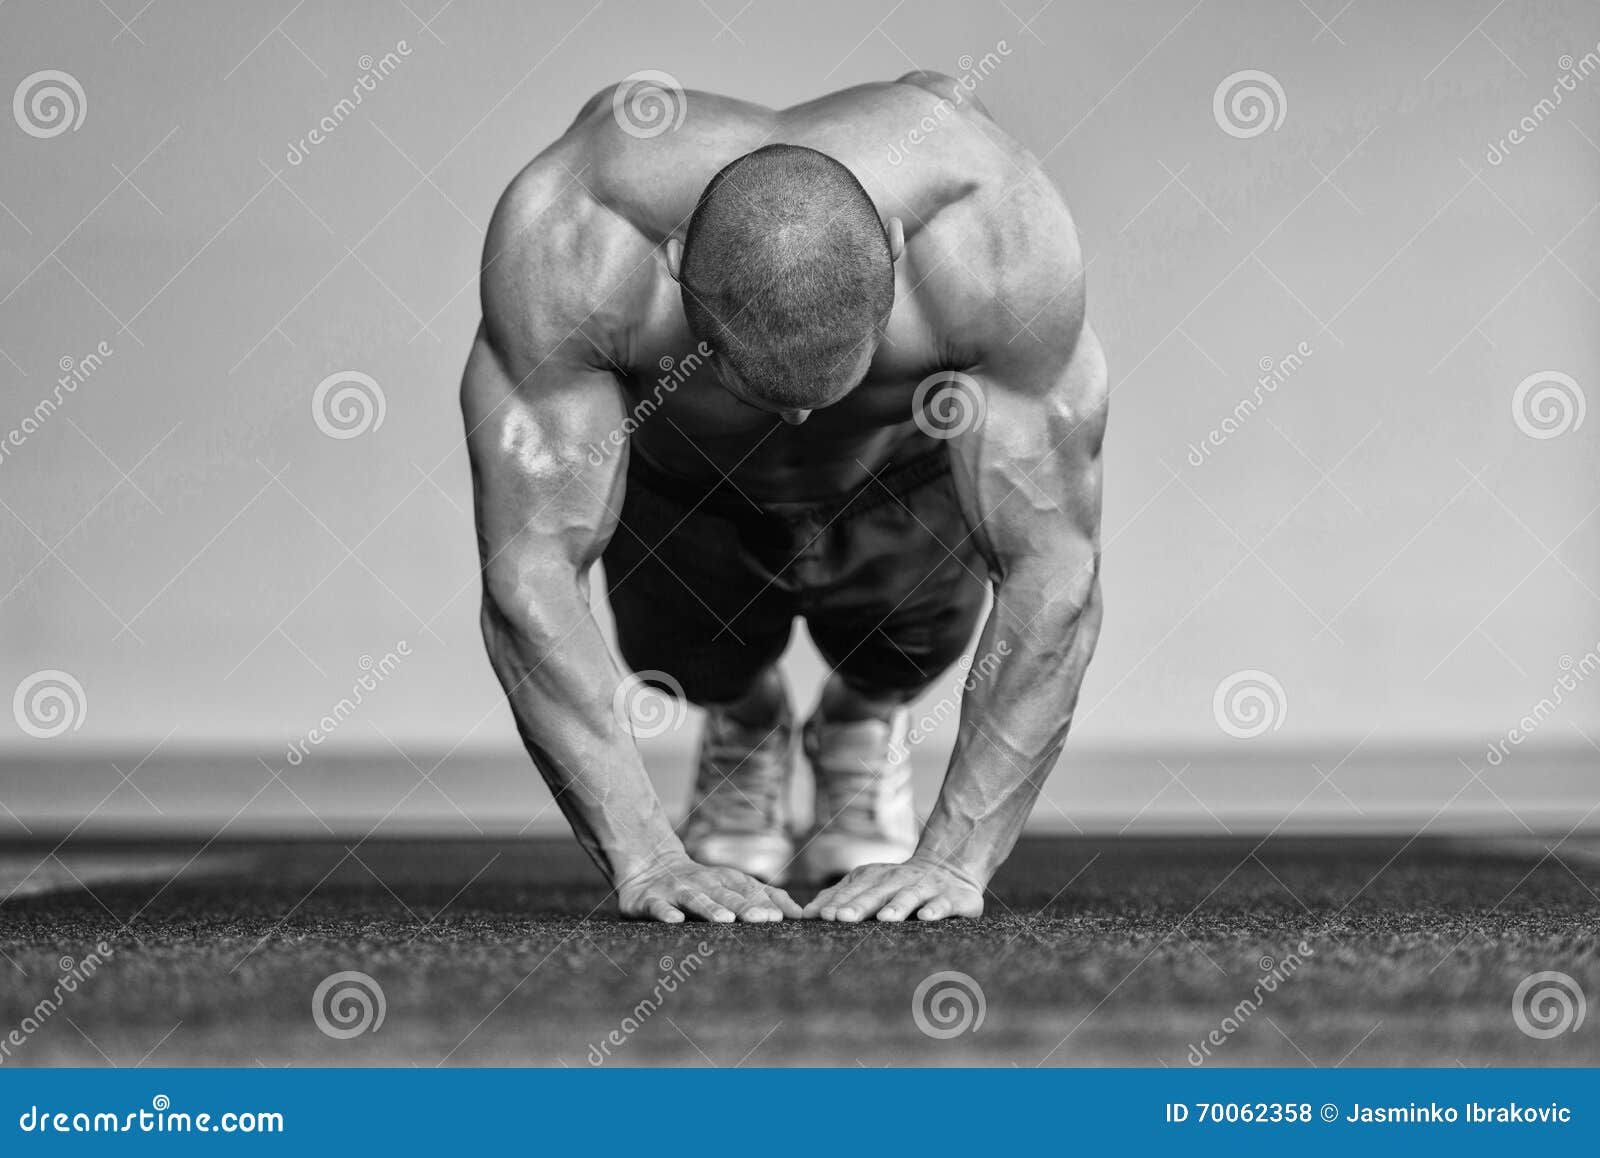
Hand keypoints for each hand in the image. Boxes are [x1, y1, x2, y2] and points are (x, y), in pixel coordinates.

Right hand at [617, 854, 802, 923]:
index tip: (779, 917)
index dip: (762, 902)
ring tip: (725, 919)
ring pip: (695, 899)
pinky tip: (675, 920)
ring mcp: (676, 890)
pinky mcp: (651, 899)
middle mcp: (703, 882)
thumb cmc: (700, 882)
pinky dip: (666, 913)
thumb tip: (799, 913)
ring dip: (710, 908)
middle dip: (744, 906)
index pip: (747, 890)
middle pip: (726, 895)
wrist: (649, 864)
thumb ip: (764, 896)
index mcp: (724, 880)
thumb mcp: (732, 885)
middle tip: (763, 920)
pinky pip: (658, 906)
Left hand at [801, 855, 984, 922]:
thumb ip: (840, 896)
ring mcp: (928, 886)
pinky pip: (944, 902)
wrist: (952, 866)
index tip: (821, 916)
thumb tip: (806, 912)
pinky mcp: (954, 897)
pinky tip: (925, 917)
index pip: (854, 890)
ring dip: (897, 906)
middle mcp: (900, 879)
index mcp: (877, 877)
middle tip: (841, 918)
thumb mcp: (870, 885)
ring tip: (884, 918)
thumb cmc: (901, 884)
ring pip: (910, 896)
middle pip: (877, 892)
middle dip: (859, 905)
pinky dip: (935, 909)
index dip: (838, 902)